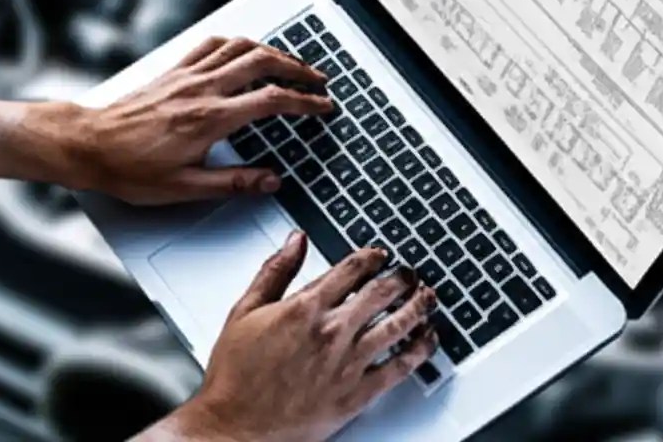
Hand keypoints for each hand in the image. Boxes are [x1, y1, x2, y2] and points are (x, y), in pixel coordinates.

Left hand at [39, 36, 331, 204]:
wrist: (86, 145)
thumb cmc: (128, 167)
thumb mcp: (185, 188)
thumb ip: (234, 182)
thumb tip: (270, 180)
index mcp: (210, 119)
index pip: (272, 100)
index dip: (305, 102)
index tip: (323, 106)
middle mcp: (202, 89)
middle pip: (263, 62)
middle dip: (298, 68)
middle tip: (318, 80)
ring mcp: (187, 76)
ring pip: (241, 47)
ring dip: (273, 51)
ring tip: (292, 62)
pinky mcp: (174, 71)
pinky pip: (212, 44)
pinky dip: (237, 43)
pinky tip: (245, 49)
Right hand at [145, 233, 439, 441]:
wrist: (234, 428)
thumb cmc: (235, 376)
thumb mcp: (245, 312)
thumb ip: (275, 271)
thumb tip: (296, 240)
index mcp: (305, 308)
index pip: (352, 269)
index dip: (372, 257)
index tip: (380, 255)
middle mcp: (332, 332)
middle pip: (382, 292)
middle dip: (402, 277)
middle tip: (410, 273)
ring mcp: (348, 363)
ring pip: (398, 325)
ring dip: (418, 306)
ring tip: (427, 297)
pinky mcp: (357, 394)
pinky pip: (400, 367)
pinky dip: (420, 349)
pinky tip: (428, 339)